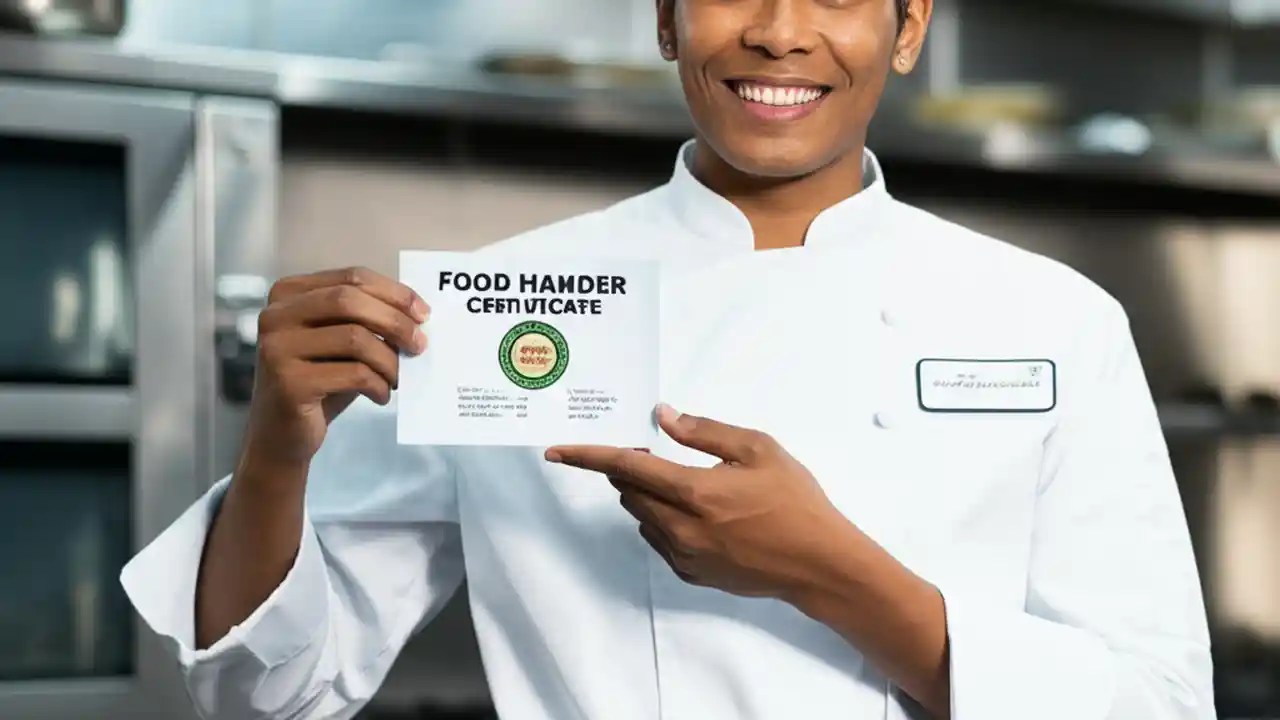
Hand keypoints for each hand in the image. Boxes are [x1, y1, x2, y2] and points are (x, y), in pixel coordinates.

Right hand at [244, 266, 428, 468]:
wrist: (282, 434)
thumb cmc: (319, 382)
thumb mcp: (340, 343)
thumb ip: (366, 320)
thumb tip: (417, 314)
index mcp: (288, 294)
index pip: (351, 277)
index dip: (394, 292)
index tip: (423, 314)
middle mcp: (275, 315)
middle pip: (350, 301)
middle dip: (395, 321)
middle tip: (420, 345)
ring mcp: (277, 348)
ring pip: (355, 338)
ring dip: (389, 360)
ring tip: (398, 378)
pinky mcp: (288, 383)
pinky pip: (353, 374)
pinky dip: (378, 384)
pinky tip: (381, 395)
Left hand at [546, 405, 850, 599]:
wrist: (819, 564)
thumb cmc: (794, 500)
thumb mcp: (757, 450)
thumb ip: (705, 432)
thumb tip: (663, 416)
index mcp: (693, 492)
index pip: (625, 468)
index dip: (587, 456)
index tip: (555, 450)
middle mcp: (679, 528)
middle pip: (629, 493)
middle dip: (631, 470)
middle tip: (656, 454)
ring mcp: (683, 556)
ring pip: (642, 517)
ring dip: (649, 496)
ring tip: (689, 484)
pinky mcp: (692, 574)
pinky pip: (661, 540)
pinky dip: (666, 521)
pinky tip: (702, 514)